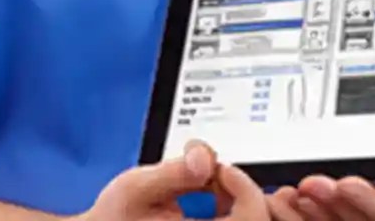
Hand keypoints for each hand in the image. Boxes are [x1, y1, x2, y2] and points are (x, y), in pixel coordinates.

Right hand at [84, 140, 267, 220]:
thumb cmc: (114, 219)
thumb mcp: (135, 189)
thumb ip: (174, 173)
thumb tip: (207, 159)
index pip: (252, 219)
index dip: (245, 187)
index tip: (219, 169)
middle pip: (260, 220)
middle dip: (248, 191)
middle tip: (219, 175)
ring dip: (243, 200)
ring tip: (213, 186)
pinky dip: (233, 209)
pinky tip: (211, 198)